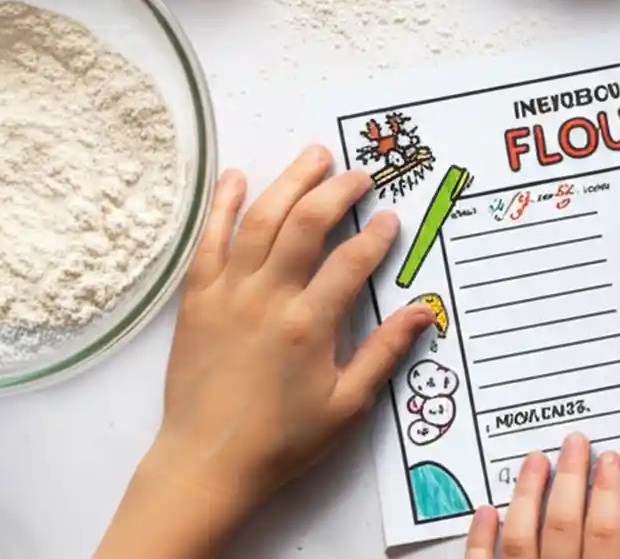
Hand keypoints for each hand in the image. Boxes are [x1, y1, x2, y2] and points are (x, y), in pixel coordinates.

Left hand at [101, 146, 433, 554]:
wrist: (206, 463)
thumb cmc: (281, 441)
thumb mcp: (346, 406)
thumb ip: (383, 353)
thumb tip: (422, 312)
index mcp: (308, 326)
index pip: (350, 262)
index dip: (375, 235)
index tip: (389, 218)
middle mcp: (267, 299)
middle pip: (304, 224)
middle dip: (336, 191)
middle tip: (358, 174)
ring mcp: (227, 294)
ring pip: (259, 220)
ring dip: (288, 182)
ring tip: (313, 156)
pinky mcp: (197, 299)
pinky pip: (209, 240)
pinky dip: (223, 205)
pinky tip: (237, 178)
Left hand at [465, 433, 619, 558]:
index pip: (605, 534)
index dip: (607, 494)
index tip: (609, 458)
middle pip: (564, 525)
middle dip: (570, 479)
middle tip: (574, 442)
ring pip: (521, 538)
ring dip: (528, 495)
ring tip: (534, 459)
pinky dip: (480, 537)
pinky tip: (485, 509)